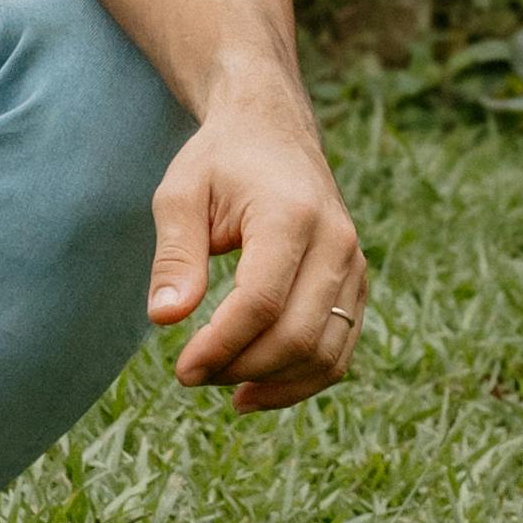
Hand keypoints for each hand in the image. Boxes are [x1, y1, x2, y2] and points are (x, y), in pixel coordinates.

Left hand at [151, 87, 367, 402]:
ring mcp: (354, 266)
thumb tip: (165, 319)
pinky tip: (254, 389)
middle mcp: (335, 243)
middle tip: (190, 375)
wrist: (273, 132)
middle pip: (298, 335)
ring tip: (220, 386)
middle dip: (241, 368)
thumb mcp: (181, 194)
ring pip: (326, 354)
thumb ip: (175, 256)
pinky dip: (301, 381)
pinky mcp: (357, 285)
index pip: (262, 302)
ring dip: (273, 385)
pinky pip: (339, 351)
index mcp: (291, 215)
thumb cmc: (220, 162)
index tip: (182, 368)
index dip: (222, 345)